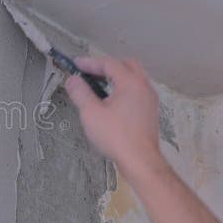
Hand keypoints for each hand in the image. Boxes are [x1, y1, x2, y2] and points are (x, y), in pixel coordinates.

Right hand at [64, 56, 162, 181]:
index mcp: (131, 82)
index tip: (75, 64)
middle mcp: (144, 86)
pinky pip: (137, 90)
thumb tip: (72, 79)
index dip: (90, 62)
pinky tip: (111, 101)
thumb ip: (80, 92)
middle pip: (126, 65)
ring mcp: (150, 99)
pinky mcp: (150, 111)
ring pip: (134, 78)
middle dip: (106, 66)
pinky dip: (123, 88)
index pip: (109, 64)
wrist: (140, 160)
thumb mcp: (91, 113)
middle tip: (89, 73)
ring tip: (99, 85)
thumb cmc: (115, 135)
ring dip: (116, 76)